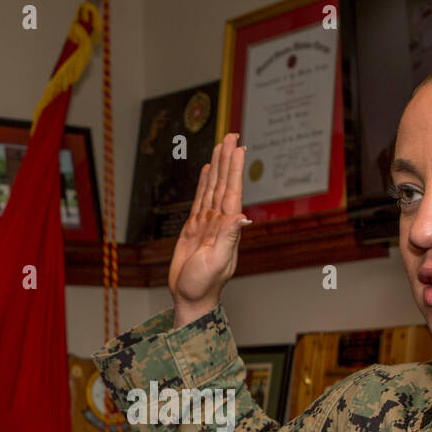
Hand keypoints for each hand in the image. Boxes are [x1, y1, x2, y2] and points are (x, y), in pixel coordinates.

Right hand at [168, 132, 249, 326]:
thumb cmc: (203, 284)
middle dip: (228, 159)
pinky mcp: (194, 228)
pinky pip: (200, 200)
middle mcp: (219, 222)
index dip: (235, 169)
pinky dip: (204, 183)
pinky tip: (207, 171)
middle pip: (223, 183)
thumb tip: (242, 217)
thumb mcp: (217, 261)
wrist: (190, 298)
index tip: (238, 147)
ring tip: (221, 145)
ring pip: (212, 188)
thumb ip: (228, 238)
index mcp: (227, 228)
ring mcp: (207, 224)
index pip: (232, 191)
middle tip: (232, 134)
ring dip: (218, 167)